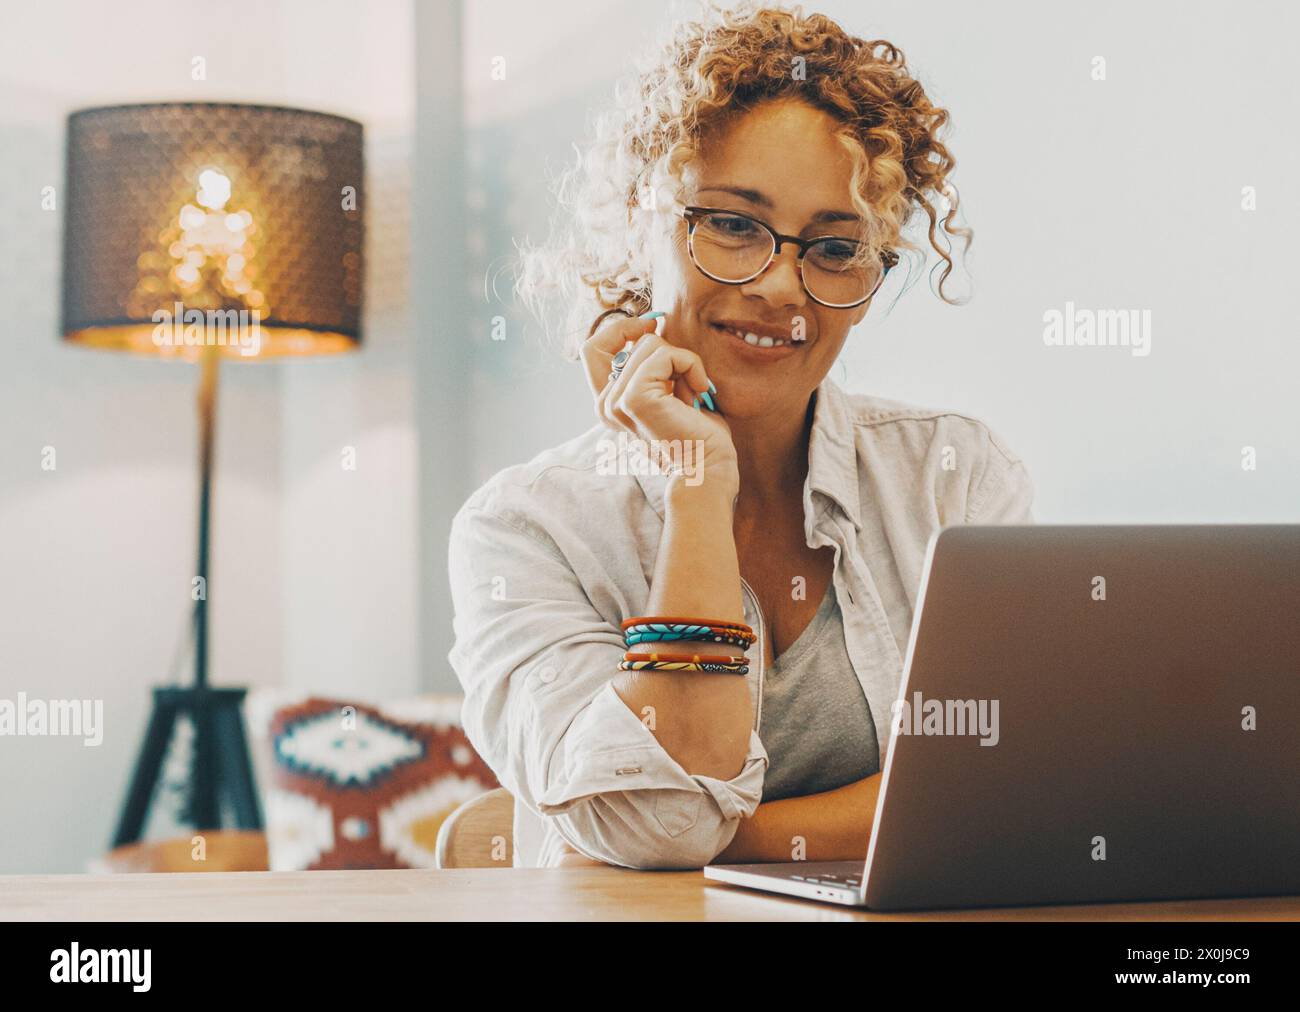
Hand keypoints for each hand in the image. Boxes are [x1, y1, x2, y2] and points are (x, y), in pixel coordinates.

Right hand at [581, 312, 738, 492]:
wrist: (706, 466)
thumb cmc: (695, 432)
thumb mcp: (666, 389)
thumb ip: (651, 364)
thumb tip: (654, 324)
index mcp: (608, 402)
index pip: (592, 347)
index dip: (620, 329)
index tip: (652, 327)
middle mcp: (605, 404)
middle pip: (630, 340)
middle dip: (666, 351)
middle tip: (685, 379)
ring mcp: (616, 401)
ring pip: (649, 343)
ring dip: (682, 362)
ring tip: (691, 393)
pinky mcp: (635, 398)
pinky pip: (666, 354)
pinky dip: (691, 365)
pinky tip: (699, 391)